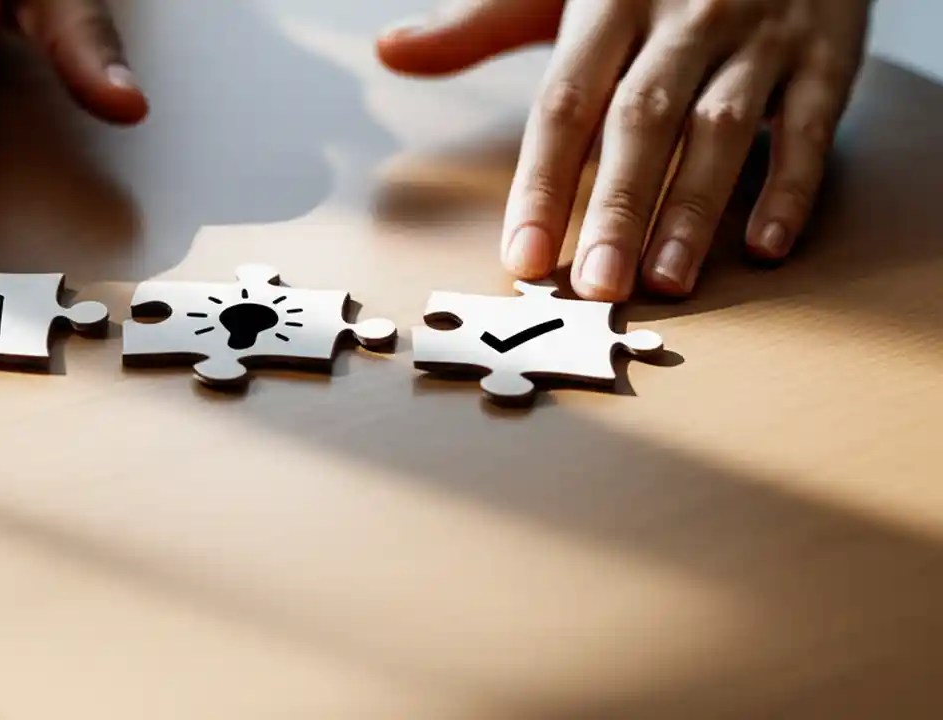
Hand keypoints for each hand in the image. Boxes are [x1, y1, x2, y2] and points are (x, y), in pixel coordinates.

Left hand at [377, 0, 871, 299]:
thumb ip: (479, 21)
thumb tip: (390, 51)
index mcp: (609, 0)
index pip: (565, 103)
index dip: (542, 184)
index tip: (522, 257)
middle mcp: (683, 16)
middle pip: (642, 121)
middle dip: (619, 208)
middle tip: (599, 290)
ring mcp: (758, 33)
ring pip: (723, 127)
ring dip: (695, 208)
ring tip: (667, 280)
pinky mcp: (825, 51)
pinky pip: (812, 122)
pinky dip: (793, 183)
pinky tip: (768, 246)